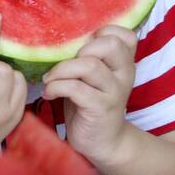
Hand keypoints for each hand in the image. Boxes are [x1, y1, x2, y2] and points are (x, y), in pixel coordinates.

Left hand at [42, 25, 137, 168]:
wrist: (103, 142)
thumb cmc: (90, 104)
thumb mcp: (91, 78)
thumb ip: (86, 58)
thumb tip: (57, 39)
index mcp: (122, 63)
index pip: (125, 35)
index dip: (102, 33)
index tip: (81, 47)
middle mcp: (124, 74)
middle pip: (109, 44)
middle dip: (79, 49)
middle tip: (63, 66)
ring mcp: (114, 91)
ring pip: (89, 65)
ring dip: (61, 70)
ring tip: (49, 80)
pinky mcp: (101, 108)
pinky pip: (76, 88)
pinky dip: (56, 87)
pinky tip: (49, 94)